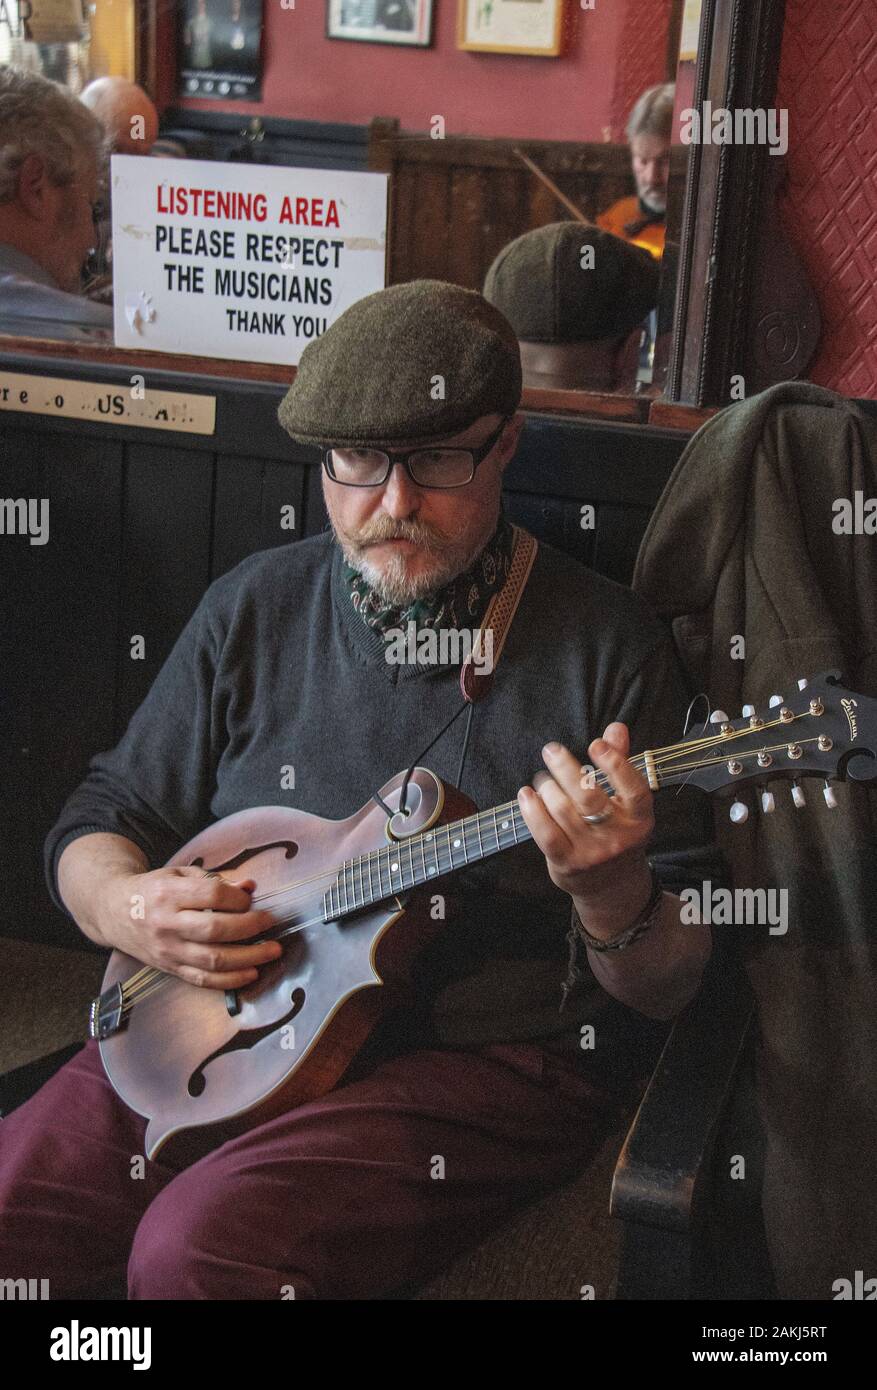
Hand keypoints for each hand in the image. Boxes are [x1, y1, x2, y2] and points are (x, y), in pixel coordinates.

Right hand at [101, 866, 281, 988]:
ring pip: (213, 960)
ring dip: (249, 958)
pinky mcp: (170, 969)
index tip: (250, 899)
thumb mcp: (179, 874)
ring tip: (272, 951)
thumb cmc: (153, 889)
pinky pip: (204, 980)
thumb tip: (249, 886)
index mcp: (168, 893)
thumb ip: (214, 880)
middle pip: (215, 929)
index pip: (211, 895)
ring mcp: (168, 950)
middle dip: (250, 927)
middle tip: (271, 922)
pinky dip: (231, 980)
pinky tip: (252, 973)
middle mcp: (167, 924)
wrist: (114, 912)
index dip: (238, 898)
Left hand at [516, 722, 653, 906]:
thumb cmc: (616, 833)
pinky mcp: (567, 863)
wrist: (611, 886)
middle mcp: (617, 836)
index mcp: (638, 818)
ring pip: (564, 811)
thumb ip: (621, 763)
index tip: (596, 744)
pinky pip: (546, 834)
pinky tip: (526, 795)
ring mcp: (592, 852)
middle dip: (566, 769)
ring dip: (547, 787)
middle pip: (589, 797)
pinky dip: (532, 811)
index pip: (634, 789)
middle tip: (551, 750)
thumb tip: (616, 728)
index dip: (616, 765)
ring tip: (542, 778)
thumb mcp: (626, 803)